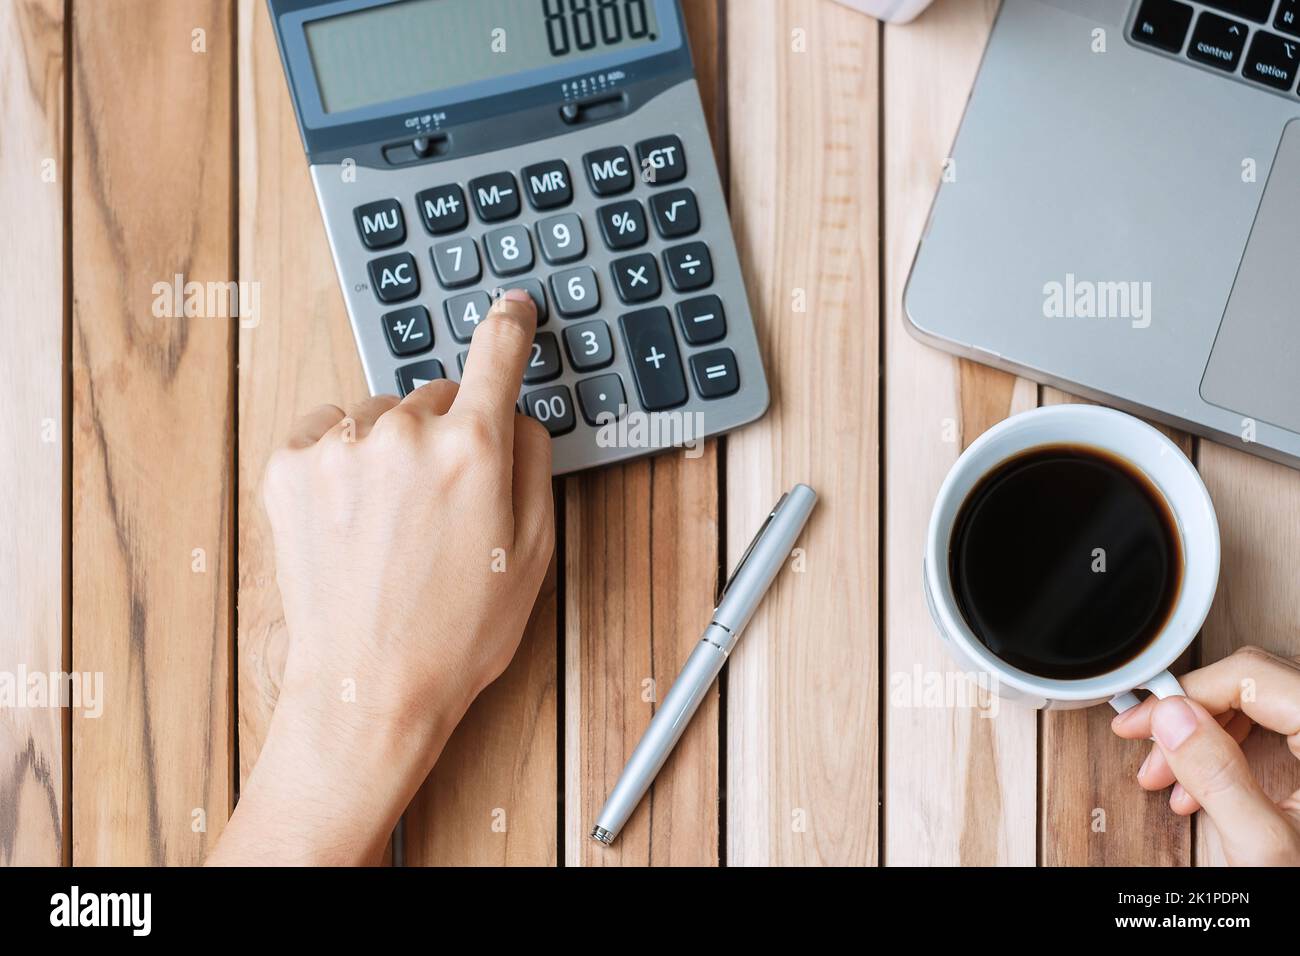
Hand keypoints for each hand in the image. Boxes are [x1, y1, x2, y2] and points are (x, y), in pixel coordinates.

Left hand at [207, 289, 553, 864]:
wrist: (369, 688)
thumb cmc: (457, 631)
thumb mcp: (535, 552)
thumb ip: (533, 463)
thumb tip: (518, 415)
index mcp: (472, 449)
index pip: (496, 356)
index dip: (509, 326)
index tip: (511, 307)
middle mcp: (403, 434)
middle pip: (435, 397)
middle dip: (445, 432)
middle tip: (443, 503)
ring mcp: (339, 448)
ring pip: (379, 414)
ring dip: (390, 447)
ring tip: (391, 520)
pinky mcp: (289, 466)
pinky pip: (327, 430)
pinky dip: (341, 456)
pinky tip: (353, 510)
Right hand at [1111, 645, 1299, 865]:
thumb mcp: (1262, 847)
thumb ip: (1218, 777)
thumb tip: (1172, 717)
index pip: (1251, 677)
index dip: (1188, 693)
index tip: (1146, 722)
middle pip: (1250, 685)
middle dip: (1189, 718)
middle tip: (1146, 743)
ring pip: (1255, 705)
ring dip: (1199, 737)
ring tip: (1166, 778)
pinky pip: (1268, 730)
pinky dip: (1223, 752)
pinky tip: (1198, 786)